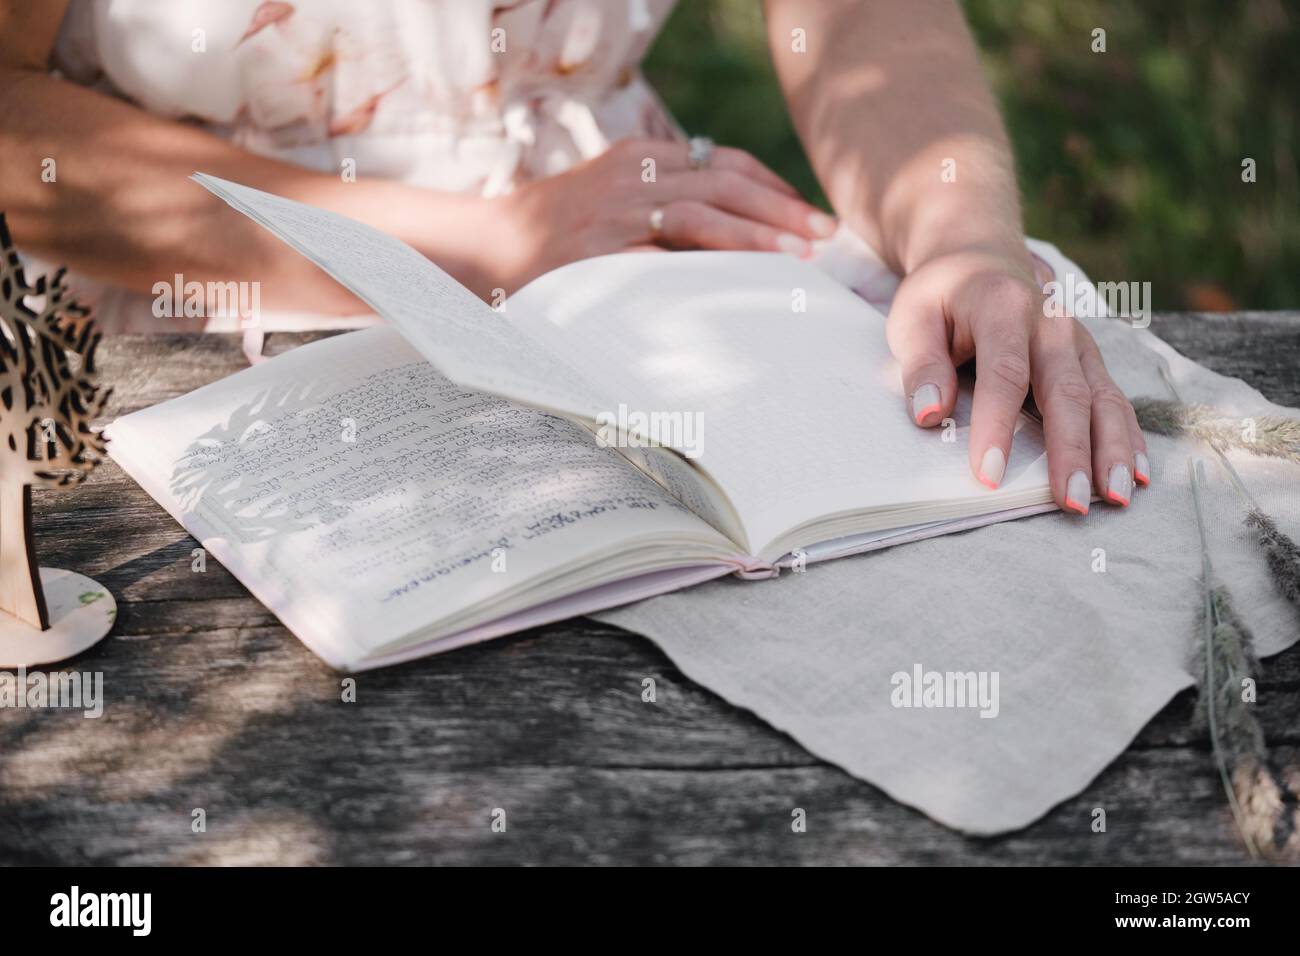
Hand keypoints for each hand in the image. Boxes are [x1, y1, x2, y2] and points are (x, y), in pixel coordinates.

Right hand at [487, 137, 836, 291]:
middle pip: (726, 181)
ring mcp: (618, 210)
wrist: (486, 247)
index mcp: (642, 157)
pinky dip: (708, 266)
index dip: (773, 187)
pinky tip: (739, 283)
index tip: (806, 215)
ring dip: (757, 233)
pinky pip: (666, 255)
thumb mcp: (613, 202)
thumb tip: (728, 233)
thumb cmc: (556, 234)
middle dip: (782, 208)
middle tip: (824, 234)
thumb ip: (663, 206)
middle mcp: (635, 174)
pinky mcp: (603, 248)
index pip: (725, 161)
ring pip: (705, 211)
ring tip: (798, 254)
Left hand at [886, 246, 1149, 513]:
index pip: (1004, 374)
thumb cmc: (942, 295)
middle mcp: (1052, 325)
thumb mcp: (913, 319)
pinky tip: (1136, 477)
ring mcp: (1078, 343)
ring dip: (1111, 451)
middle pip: (1067, 392)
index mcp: (1004, 308)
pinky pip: (1115, 401)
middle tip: (1073, 502)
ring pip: (1103, 399)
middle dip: (1072, 451)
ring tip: (1115, 498)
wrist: (982, 257)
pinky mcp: (1090, 361)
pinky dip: (1127, 439)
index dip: (997, 426)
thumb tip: (929, 414)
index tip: (988, 474)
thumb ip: (922, 365)